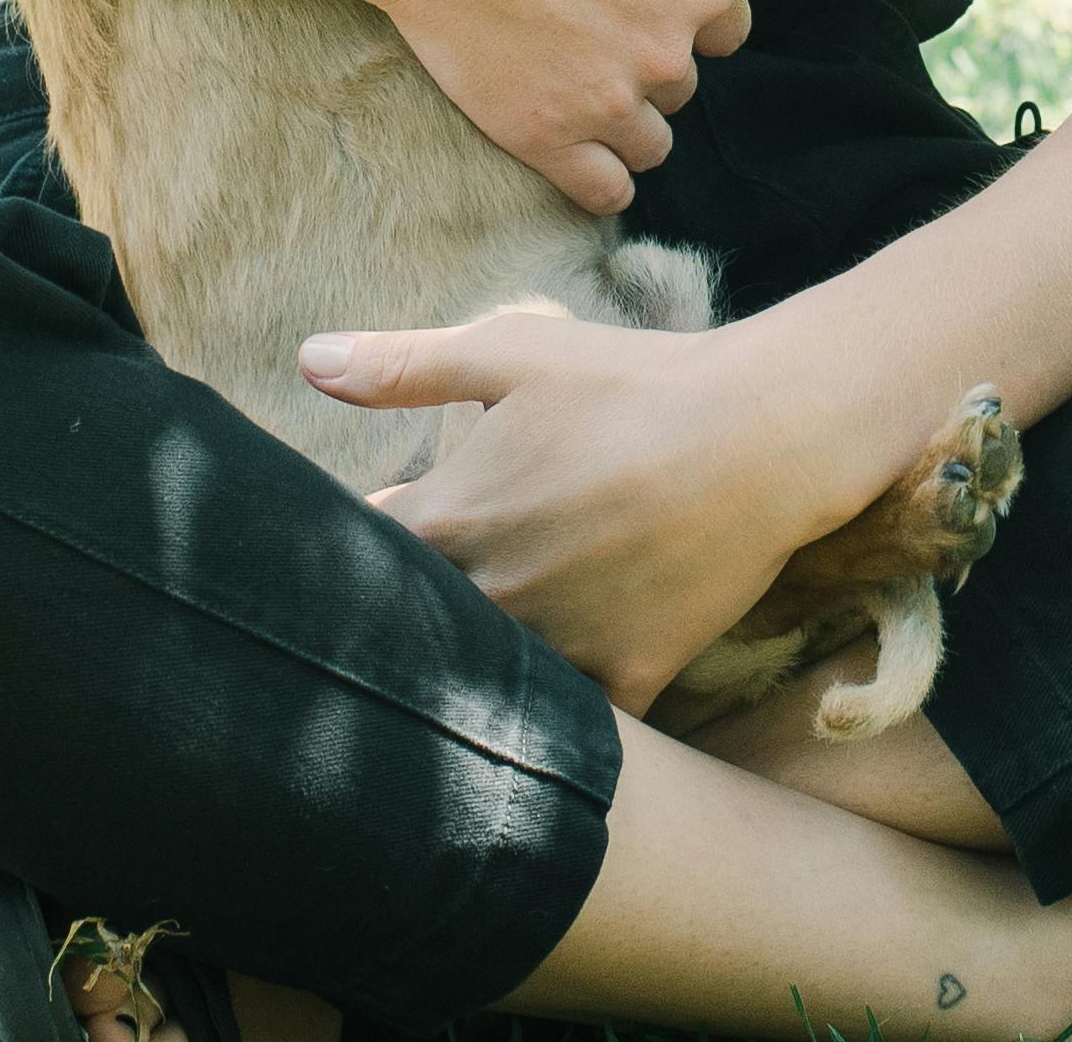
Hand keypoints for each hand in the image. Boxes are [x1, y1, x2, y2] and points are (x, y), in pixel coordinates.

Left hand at [308, 305, 881, 710]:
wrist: (765, 433)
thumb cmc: (633, 382)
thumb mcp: (513, 349)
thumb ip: (403, 365)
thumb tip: (305, 361)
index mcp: (446, 522)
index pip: (355, 560)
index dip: (357, 550)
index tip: (377, 538)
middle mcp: (489, 599)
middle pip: (415, 630)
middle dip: (411, 612)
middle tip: (433, 588)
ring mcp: (558, 648)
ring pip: (486, 681)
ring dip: (479, 664)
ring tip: (497, 632)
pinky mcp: (627, 680)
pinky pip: (572, 723)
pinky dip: (560, 710)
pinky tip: (560, 684)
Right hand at [352, 0, 830, 214]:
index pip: (726, 25)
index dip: (683, 0)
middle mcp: (666, 53)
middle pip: (686, 79)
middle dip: (653, 54)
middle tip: (586, 9)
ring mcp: (604, 102)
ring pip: (653, 140)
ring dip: (629, 115)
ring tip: (571, 64)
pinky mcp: (544, 137)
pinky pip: (605, 191)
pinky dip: (601, 178)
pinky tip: (577, 141)